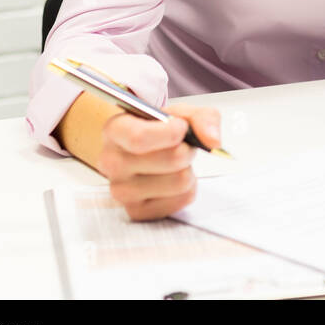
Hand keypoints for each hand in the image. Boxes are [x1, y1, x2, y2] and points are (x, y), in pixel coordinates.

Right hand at [99, 103, 221, 221]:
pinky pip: (182, 200)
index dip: (171, 133)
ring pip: (180, 181)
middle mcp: (111, 162)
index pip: (139, 138)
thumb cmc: (160, 130)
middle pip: (171, 159)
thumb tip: (213, 141)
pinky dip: (188, 189)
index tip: (182, 127)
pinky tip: (173, 180)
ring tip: (176, 164)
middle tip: (182, 146)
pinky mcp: (136, 211)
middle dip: (188, 150)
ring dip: (188, 170)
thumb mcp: (180, 113)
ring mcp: (121, 190)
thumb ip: (202, 118)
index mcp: (115, 130)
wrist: (147, 150)